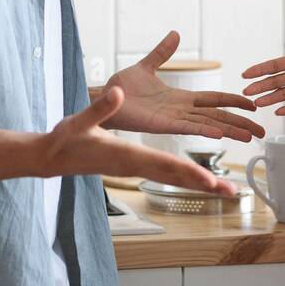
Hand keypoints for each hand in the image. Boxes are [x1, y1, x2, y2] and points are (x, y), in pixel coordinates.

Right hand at [45, 87, 239, 195]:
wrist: (52, 159)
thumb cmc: (64, 139)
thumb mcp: (80, 120)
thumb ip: (101, 107)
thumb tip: (119, 93)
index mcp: (126, 156)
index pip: (163, 165)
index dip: (188, 172)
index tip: (209, 180)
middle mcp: (136, 166)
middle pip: (176, 177)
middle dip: (205, 185)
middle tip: (232, 192)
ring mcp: (136, 169)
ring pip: (175, 178)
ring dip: (201, 184)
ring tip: (228, 190)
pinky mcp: (135, 167)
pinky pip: (167, 174)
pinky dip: (186, 177)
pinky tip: (201, 180)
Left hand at [95, 30, 265, 140]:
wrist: (103, 97)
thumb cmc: (122, 87)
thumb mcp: (147, 66)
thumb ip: (163, 52)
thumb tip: (176, 34)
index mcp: (181, 97)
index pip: (214, 99)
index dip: (233, 101)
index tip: (252, 105)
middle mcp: (181, 110)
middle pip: (218, 115)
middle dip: (240, 123)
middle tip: (261, 132)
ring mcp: (174, 119)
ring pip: (209, 125)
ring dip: (230, 130)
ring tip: (250, 136)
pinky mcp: (162, 125)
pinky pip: (188, 128)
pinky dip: (205, 131)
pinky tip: (220, 134)